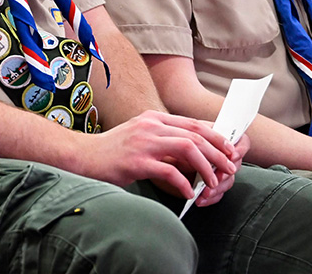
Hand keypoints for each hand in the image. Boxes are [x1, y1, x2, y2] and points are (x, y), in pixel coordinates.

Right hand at [79, 110, 238, 199]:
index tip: (229, 150)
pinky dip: (183, 183)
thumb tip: (195, 155)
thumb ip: (164, 141)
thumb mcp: (141, 137)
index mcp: (153, 118)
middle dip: (217, 152)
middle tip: (229, 168)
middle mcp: (150, 125)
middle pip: (195, 134)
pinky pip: (169, 172)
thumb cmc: (113, 151)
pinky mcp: (136, 162)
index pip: (193, 123)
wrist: (83, 156)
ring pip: (187, 148)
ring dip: (206, 167)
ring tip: (213, 182)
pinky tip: (188, 193)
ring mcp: (143, 142)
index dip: (215, 136)